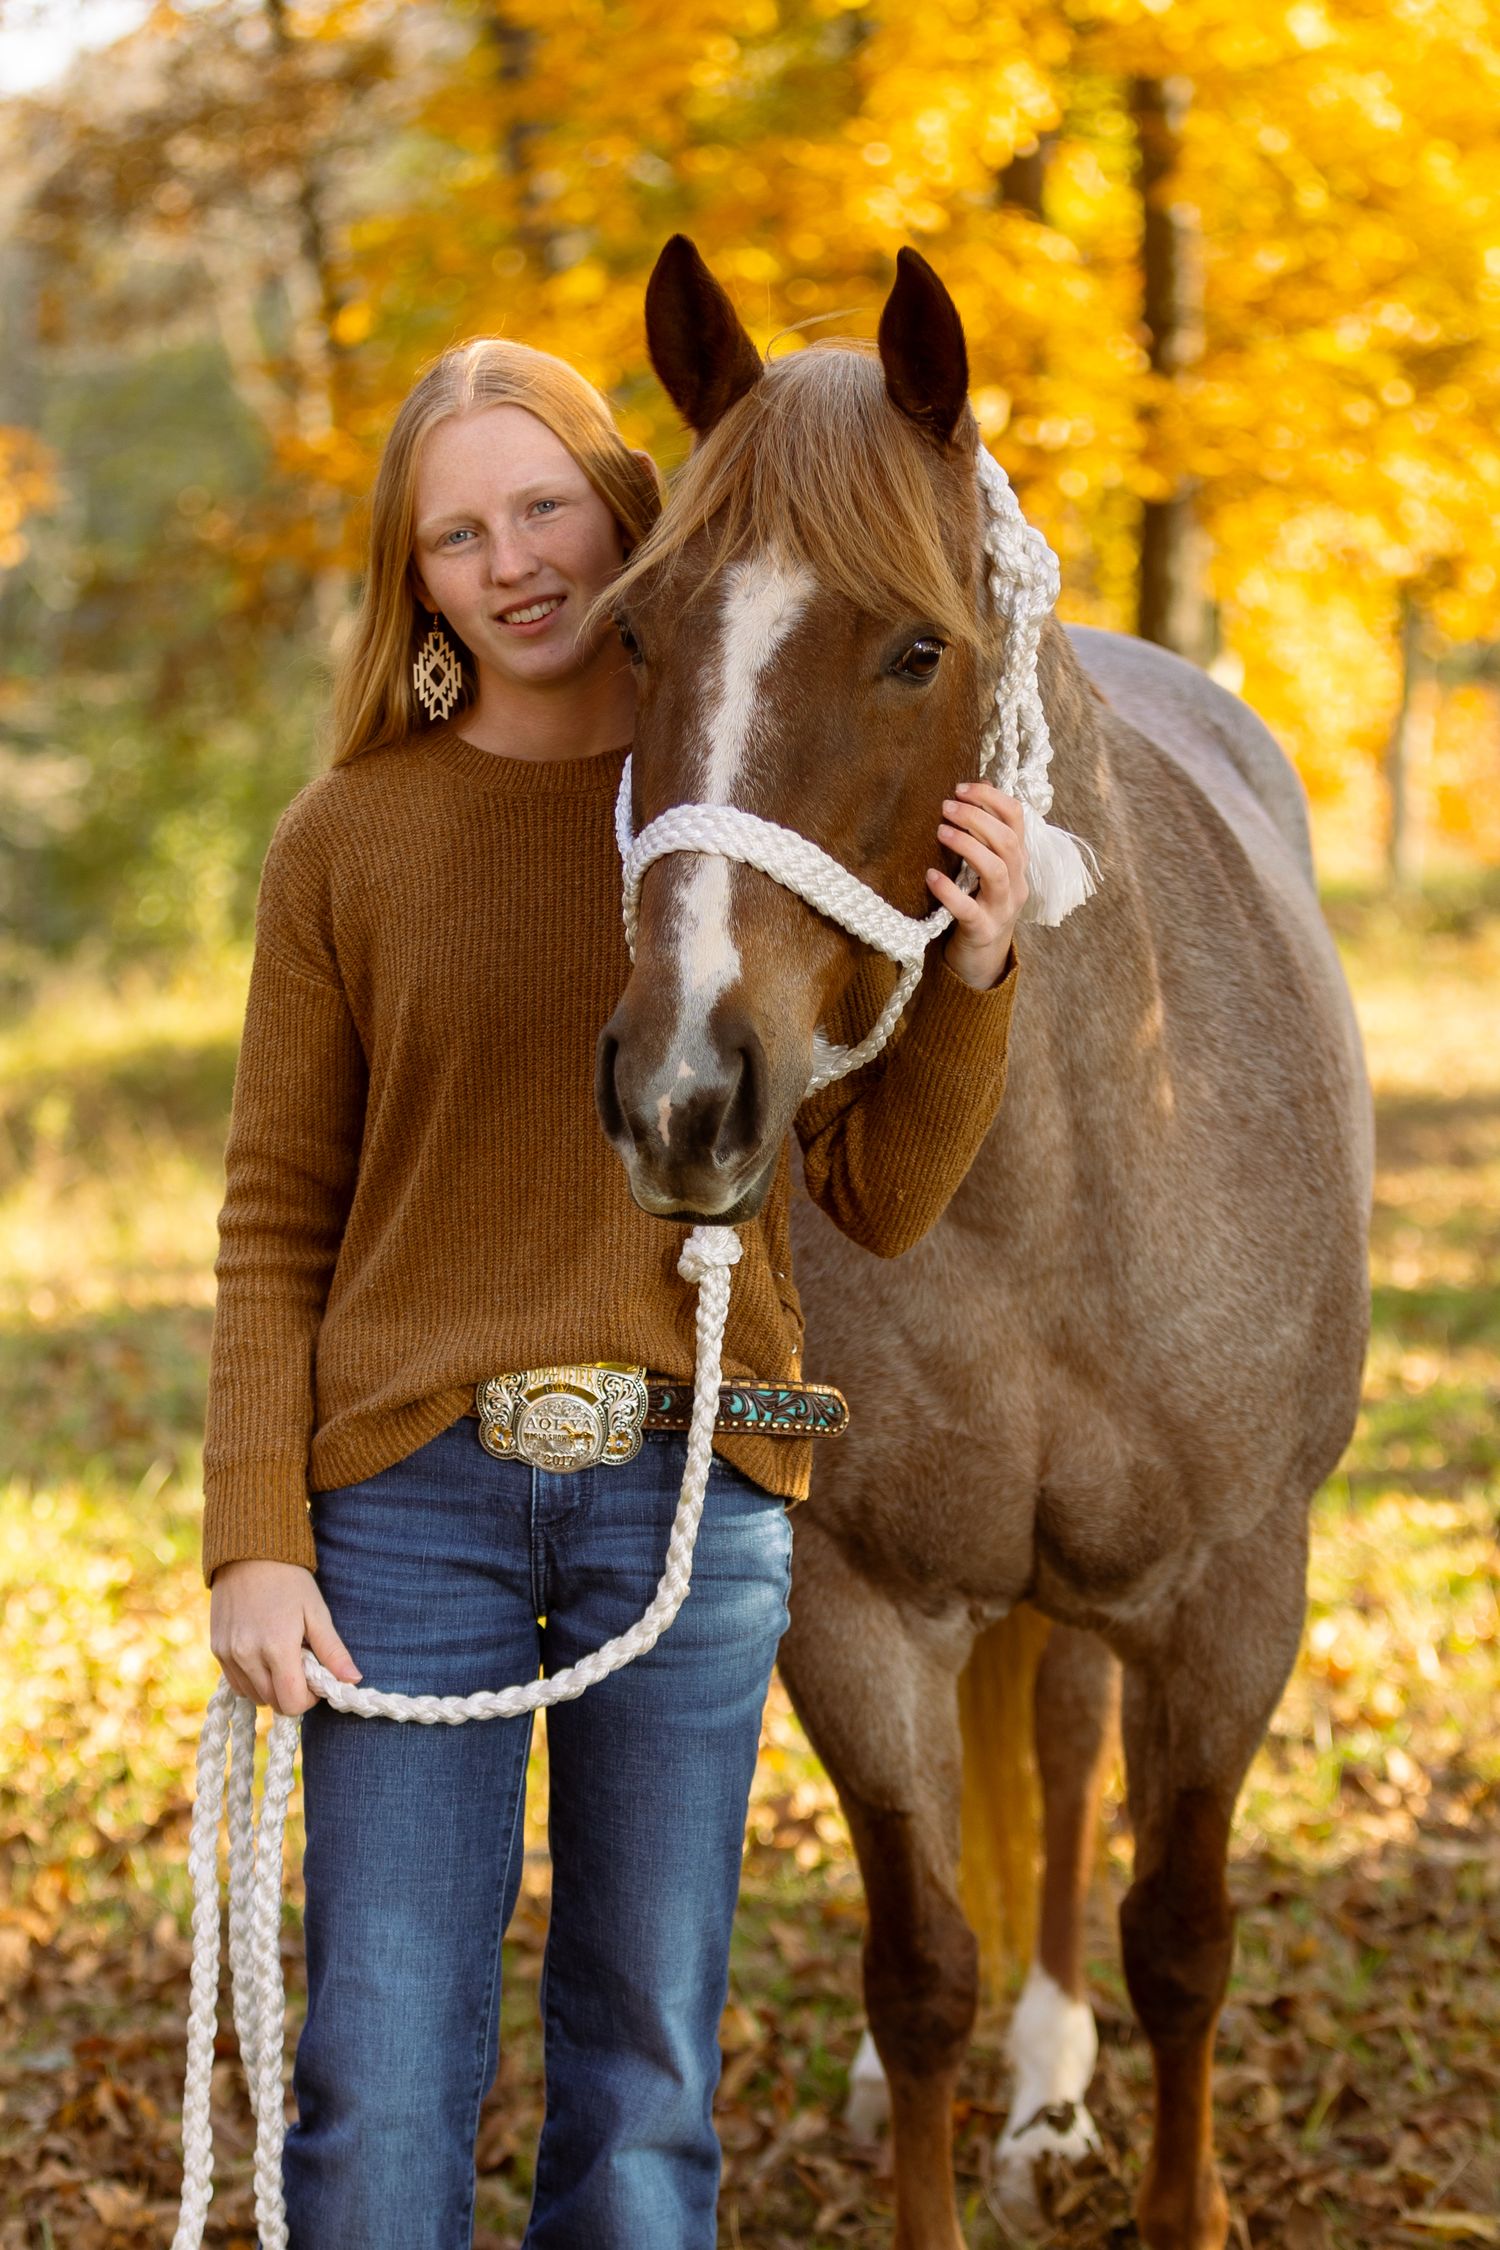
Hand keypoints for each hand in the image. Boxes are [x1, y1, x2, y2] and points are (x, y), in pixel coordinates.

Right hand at [209, 1559, 361, 1716]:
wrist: (249, 1553)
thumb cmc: (290, 1580)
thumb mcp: (317, 1612)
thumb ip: (333, 1651)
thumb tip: (353, 1680)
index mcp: (277, 1647)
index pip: (292, 1702)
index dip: (309, 1699)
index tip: (316, 1679)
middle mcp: (248, 1656)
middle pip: (273, 1702)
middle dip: (291, 1692)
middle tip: (301, 1665)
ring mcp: (228, 1654)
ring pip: (253, 1696)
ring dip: (271, 1688)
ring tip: (282, 1659)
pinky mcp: (216, 1649)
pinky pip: (236, 1683)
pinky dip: (252, 1680)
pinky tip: (263, 1657)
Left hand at [927, 780, 1028, 987]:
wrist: (981, 960)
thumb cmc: (978, 904)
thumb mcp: (985, 868)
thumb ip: (983, 835)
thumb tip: (975, 788)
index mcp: (1018, 862)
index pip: (1017, 819)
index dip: (992, 798)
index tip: (962, 787)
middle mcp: (1016, 883)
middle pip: (1008, 841)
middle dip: (977, 817)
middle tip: (945, 806)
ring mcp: (1002, 909)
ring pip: (996, 870)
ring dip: (968, 846)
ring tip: (940, 831)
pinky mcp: (982, 931)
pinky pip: (968, 909)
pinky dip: (949, 890)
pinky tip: (930, 876)